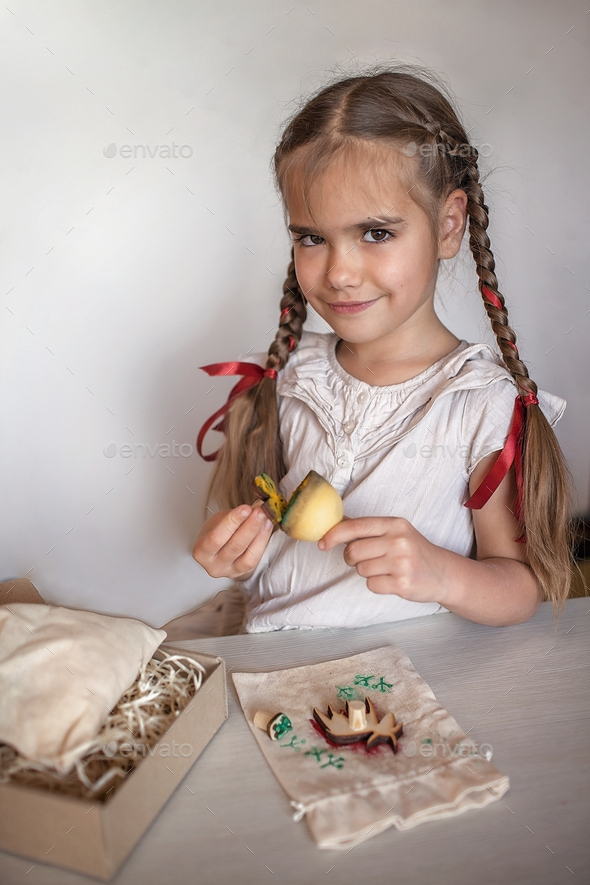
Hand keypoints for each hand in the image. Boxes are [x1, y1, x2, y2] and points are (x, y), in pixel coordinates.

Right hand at [192, 503, 273, 579]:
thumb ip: (234, 516)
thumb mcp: (219, 521)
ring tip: (266, 519)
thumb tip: (255, 507)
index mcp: (201, 551)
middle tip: (261, 512)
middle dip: (250, 527)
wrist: (220, 547)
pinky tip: (267, 528)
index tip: (246, 509)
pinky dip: (263, 542)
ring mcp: (230, 572)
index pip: (216, 538)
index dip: (232, 522)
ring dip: (259, 535)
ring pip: (247, 556)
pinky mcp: (244, 573)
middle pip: (234, 547)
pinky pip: (255, 559)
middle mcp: (214, 566)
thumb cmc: (217, 532)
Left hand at [319, 516, 447, 603]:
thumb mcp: (396, 532)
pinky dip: (376, 584)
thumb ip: (368, 528)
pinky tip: (391, 579)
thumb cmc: (413, 551)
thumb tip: (335, 522)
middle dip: (351, 558)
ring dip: (366, 572)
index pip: (356, 526)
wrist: (443, 573)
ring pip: (361, 569)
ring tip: (384, 568)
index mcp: (394, 524)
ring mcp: (402, 563)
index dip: (334, 534)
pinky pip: (371, 585)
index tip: (322, 542)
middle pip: (353, 551)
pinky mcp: (402, 583)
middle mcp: (399, 541)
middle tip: (362, 559)